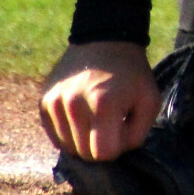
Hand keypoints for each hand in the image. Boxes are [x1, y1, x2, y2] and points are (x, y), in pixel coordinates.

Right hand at [40, 41, 160, 161]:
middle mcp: (73, 105)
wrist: (104, 41)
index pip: (103, 154)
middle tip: (110, 123)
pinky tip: (81, 116)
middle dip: (100, 145)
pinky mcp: (44, 103)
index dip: (116, 147)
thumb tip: (115, 154)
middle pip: (84, 154)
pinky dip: (70, 133)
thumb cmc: (132, 74)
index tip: (122, 129)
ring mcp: (54, 104)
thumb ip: (137, 135)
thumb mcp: (149, 100)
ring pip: (68, 148)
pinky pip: (55, 137)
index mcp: (103, 105)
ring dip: (84, 140)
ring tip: (95, 117)